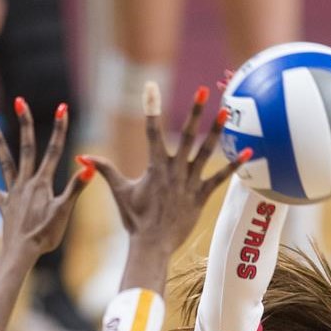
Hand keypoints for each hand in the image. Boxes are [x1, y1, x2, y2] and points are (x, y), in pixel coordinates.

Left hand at [0, 97, 91, 327]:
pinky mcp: (4, 205)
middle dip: (25, 123)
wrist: (21, 252)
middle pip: (26, 147)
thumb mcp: (65, 212)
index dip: (59, 128)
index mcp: (42, 183)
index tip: (62, 107)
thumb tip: (88, 166)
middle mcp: (25, 183)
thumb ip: (76, 187)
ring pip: (5, 162)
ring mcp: (13, 193)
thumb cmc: (45, 235)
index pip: (54, 150)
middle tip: (20, 101)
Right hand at [81, 83, 250, 291]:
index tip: (151, 85)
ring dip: (216, 131)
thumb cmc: (135, 219)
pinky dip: (235, 166)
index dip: (151, 106)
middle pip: (187, 135)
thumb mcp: (119, 191)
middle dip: (195, 112)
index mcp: (154, 166)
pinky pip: (220, 178)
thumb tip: (82, 157)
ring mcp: (189, 182)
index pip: (151, 130)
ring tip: (226, 111)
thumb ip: (105, 169)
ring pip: (206, 152)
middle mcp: (174, 170)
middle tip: (204, 91)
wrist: (152, 245)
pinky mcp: (200, 196)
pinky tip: (248, 151)